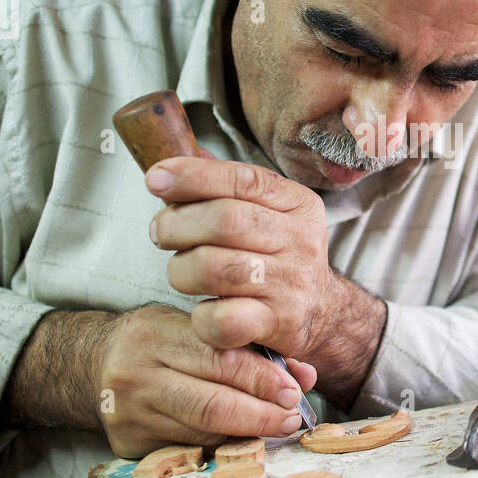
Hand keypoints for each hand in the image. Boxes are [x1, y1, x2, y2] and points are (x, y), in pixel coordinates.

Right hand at [94, 304, 317, 458]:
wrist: (92, 362)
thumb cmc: (158, 340)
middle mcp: (136, 375)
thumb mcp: (194, 326)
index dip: (262, 379)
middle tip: (291, 417)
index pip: (219, 360)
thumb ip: (248, 346)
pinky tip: (242, 438)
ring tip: (276, 427)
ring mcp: (129, 413)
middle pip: (212, 404)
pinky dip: (222, 445)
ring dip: (247, 433)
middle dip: (261, 414)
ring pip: (202, 432)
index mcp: (154, 335)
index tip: (294, 390)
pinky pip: (188, 448)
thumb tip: (304, 376)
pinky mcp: (128, 443)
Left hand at [146, 155, 340, 362]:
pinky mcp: (281, 323)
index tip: (155, 178)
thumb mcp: (269, 214)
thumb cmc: (280, 257)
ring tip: (180, 271)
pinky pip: (223, 319)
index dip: (194, 175)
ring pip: (215, 268)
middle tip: (159, 232)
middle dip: (177, 224)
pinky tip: (202, 309)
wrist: (322, 312)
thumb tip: (181, 155)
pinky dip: (201, 316)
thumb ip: (229, 187)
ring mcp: (292, 283)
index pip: (243, 179)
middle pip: (225, 221)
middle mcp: (300, 240)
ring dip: (181, 269)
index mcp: (297, 204)